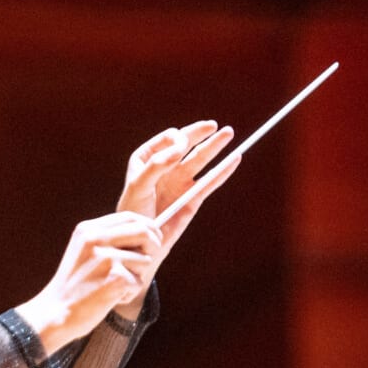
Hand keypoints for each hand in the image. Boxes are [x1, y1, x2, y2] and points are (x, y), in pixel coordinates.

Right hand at [14, 212, 163, 355]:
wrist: (54, 313)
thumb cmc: (74, 287)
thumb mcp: (84, 252)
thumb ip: (108, 240)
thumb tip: (147, 233)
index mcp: (88, 229)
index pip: (129, 216)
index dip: (148, 225)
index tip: (154, 237)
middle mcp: (96, 238)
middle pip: (143, 231)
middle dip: (154, 245)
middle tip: (149, 261)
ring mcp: (105, 257)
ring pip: (144, 260)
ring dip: (136, 277)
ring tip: (113, 288)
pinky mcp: (115, 277)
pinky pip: (138, 282)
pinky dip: (129, 294)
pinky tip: (110, 299)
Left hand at [117, 121, 239, 246]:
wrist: (142, 241)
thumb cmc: (133, 212)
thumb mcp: (138, 185)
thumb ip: (156, 165)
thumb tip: (181, 147)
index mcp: (148, 157)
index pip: (169, 139)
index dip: (177, 141)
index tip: (179, 151)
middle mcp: (166, 166)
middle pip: (188, 144)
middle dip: (201, 133)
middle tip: (214, 125)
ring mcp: (181, 181)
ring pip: (201, 159)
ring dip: (215, 145)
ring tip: (229, 132)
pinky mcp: (193, 197)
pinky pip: (210, 181)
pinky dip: (223, 171)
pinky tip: (234, 159)